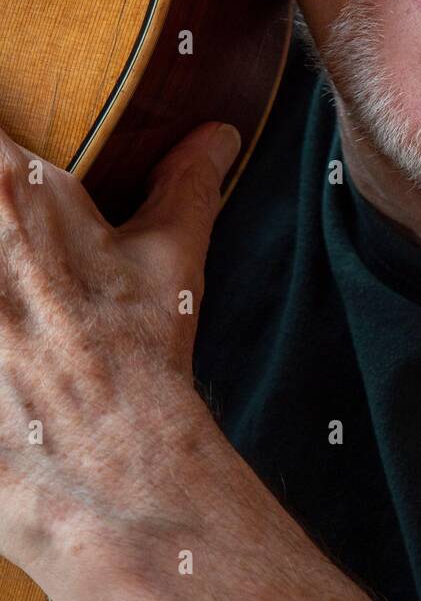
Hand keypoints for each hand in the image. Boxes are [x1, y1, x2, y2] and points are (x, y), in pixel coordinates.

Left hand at [0, 119, 239, 579]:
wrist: (110, 465)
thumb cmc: (137, 353)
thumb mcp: (170, 257)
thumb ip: (186, 180)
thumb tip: (218, 135)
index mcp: (15, 188)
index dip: (0, 149)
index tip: (11, 172)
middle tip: (17, 265)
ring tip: (11, 309)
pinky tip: (4, 354)